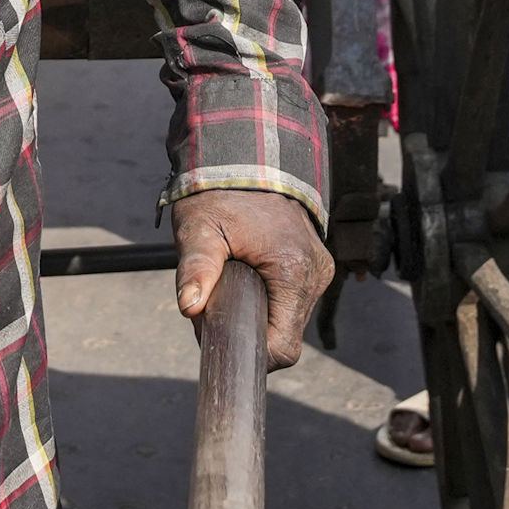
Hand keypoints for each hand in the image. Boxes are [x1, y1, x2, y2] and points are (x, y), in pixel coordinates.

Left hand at [170, 187, 331, 369]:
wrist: (246, 156)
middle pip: (286, 336)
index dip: (250, 352)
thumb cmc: (220, 193)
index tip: (219, 339)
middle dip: (250, 332)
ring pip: (290, 320)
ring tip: (231, 289)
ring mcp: (320, 269)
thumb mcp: (199, 228)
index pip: (282, 346)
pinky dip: (271, 302)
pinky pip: (295, 301)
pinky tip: (249, 284)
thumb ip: (196, 269)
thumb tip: (189, 308)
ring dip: (262, 317)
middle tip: (215, 310)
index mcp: (293, 269)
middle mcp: (316, 272)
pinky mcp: (315, 265)